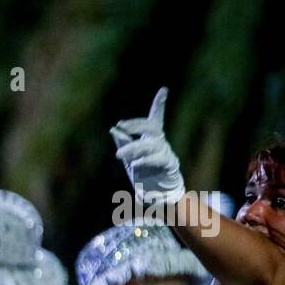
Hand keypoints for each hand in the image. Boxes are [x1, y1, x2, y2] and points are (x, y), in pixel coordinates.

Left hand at [110, 87, 185, 207]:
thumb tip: (114, 129)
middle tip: (121, 126)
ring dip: (133, 147)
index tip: (164, 90)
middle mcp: (160, 142)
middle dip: (136, 124)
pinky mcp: (170, 165)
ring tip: (119, 154)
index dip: (159, 104)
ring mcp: (166, 152)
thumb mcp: (129, 157)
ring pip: (150, 144)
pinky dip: (145, 160)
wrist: (157, 194)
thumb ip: (124, 142)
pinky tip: (134, 164)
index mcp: (151, 138)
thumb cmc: (144, 173)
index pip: (155, 118)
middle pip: (151, 127)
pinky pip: (158, 159)